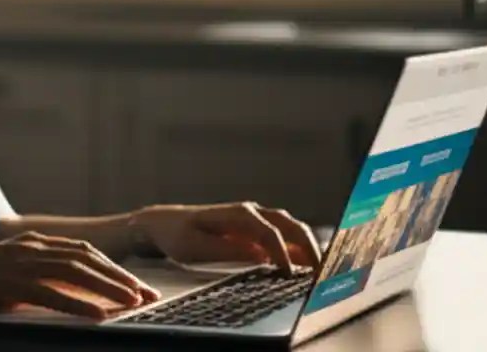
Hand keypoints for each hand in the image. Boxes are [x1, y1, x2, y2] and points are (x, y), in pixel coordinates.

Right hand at [0, 231, 160, 318]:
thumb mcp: (10, 274)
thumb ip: (38, 279)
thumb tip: (70, 296)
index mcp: (33, 242)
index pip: (83, 251)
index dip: (113, 267)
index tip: (136, 284)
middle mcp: (33, 246)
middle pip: (88, 259)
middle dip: (120, 277)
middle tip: (147, 295)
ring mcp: (22, 262)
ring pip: (77, 272)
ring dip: (108, 288)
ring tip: (132, 304)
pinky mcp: (12, 281)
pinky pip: (53, 293)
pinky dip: (79, 304)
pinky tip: (98, 316)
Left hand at [133, 202, 321, 274]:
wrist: (164, 224)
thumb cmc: (177, 235)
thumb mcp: (196, 247)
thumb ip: (228, 251)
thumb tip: (260, 256)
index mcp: (236, 214)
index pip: (268, 231)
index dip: (281, 252)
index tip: (288, 273)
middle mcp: (250, 212)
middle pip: (288, 224)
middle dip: (308, 245)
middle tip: (322, 269)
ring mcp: (253, 219)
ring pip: (289, 227)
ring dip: (306, 245)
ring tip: (322, 267)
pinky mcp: (253, 230)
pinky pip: (281, 236)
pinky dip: (297, 248)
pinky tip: (307, 264)